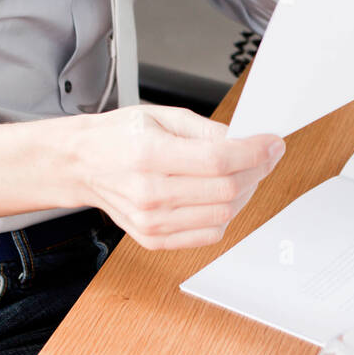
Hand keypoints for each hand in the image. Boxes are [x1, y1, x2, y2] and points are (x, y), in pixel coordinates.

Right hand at [65, 104, 285, 249]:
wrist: (81, 164)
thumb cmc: (117, 137)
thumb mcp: (160, 115)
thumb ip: (205, 129)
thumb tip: (244, 139)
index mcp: (149, 155)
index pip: (219, 160)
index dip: (255, 152)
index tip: (271, 143)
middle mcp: (149, 193)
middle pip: (226, 190)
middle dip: (256, 170)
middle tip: (263, 155)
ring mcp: (151, 221)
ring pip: (223, 214)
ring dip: (244, 193)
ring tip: (241, 173)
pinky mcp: (154, 239)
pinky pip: (208, 234)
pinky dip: (225, 214)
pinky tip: (219, 195)